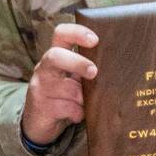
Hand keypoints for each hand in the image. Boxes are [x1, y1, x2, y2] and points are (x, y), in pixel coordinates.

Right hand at [21, 22, 98, 144]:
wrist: (39, 123)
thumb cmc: (64, 96)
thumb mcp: (74, 79)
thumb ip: (87, 70)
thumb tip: (116, 68)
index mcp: (55, 55)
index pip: (61, 34)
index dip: (77, 33)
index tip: (94, 40)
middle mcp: (44, 68)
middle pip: (55, 56)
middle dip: (77, 63)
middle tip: (93, 72)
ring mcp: (39, 87)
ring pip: (66, 88)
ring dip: (82, 98)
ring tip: (86, 103)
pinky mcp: (40, 106)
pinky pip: (66, 107)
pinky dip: (77, 112)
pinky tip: (77, 114)